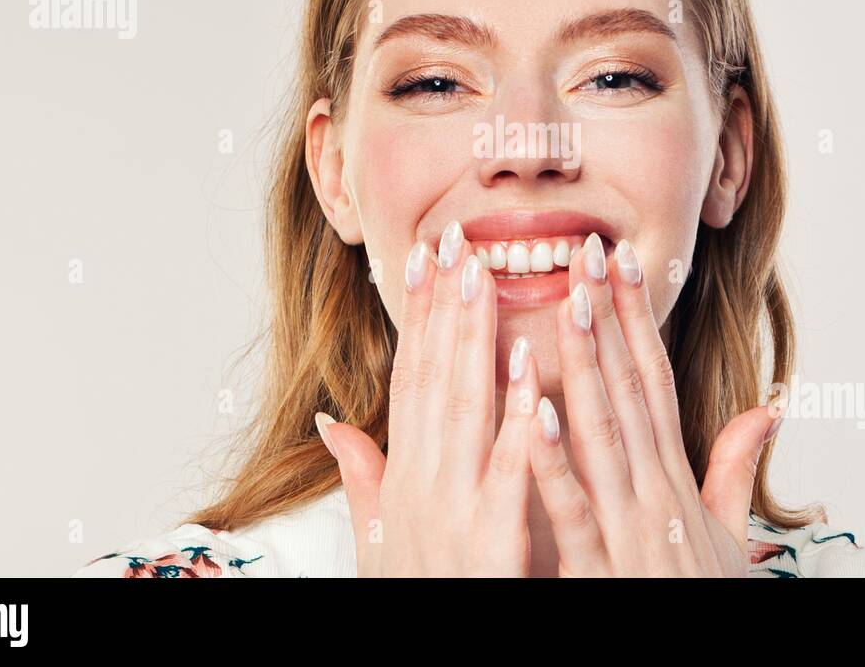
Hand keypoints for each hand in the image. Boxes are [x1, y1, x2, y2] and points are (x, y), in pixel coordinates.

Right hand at [317, 220, 541, 575]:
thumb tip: (331, 421)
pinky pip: (505, 474)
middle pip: (432, 380)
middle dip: (443, 307)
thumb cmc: (422, 594)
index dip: (417, 317)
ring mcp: (452, 511)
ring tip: (485, 278)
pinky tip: (532, 373)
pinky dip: (516, 421)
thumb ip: (362, 476)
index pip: (409, 379)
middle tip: (455, 240)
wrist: (437, 657)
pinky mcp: (489, 543)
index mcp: (403, 478)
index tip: (424, 259)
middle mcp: (420, 485)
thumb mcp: (380, 539)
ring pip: (463, 411)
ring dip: (473, 342)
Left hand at [528, 234, 783, 576]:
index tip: (622, 264)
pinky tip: (535, 415)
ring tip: (568, 304)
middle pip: (632, 391)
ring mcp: (631, 528)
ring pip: (604, 435)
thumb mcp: (727, 534)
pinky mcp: (602, 568)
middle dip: (611, 318)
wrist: (705, 661)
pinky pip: (575, 511)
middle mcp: (656, 491)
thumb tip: (767, 410)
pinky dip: (555, 463)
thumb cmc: (698, 598)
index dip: (640, 319)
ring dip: (586, 368)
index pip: (656, 381)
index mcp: (675, 477)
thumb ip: (736, 469)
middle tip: (589, 252)